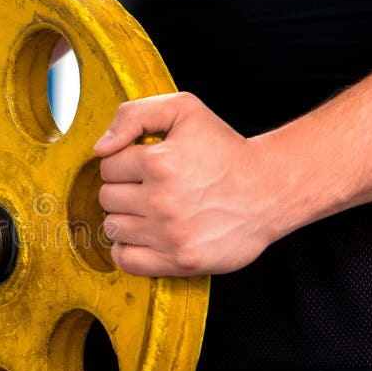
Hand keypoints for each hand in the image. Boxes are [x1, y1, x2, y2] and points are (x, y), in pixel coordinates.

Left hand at [94, 92, 276, 275]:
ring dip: (125, 218)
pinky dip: (126, 249)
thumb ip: (135, 114)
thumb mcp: (184, 109)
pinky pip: (126, 260)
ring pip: (113, 227)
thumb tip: (101, 148)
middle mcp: (162, 200)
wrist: (270, 189)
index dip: (123, 163)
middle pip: (107, 198)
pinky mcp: (179, 260)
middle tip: (148, 188)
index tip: (143, 166)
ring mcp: (170, 234)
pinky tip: (142, 236)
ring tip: (148, 210)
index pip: (107, 166)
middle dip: (123, 190)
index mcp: (159, 162)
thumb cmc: (225, 150)